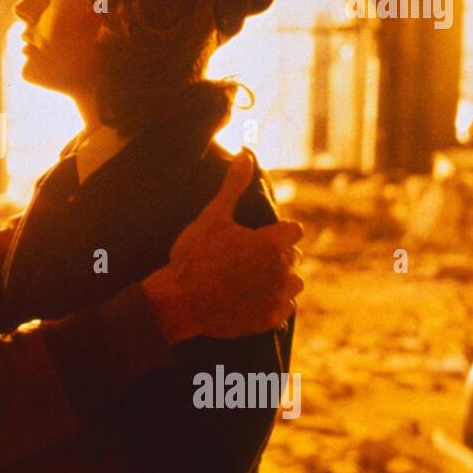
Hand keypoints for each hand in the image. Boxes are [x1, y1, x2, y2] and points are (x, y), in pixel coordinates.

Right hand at [140, 148, 303, 342]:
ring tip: (253, 279)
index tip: (258, 237)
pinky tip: (252, 298)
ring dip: (280, 280)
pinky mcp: (270, 319)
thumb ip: (233, 185)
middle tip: (246, 259)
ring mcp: (277, 297)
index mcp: (272, 243)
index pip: (294, 231)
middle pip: (293, 257)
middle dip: (276, 255)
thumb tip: (245, 153)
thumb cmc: (193, 257)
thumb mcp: (212, 216)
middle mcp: (282, 270)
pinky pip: (285, 308)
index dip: (277, 232)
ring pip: (294, 283)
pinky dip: (274, 303)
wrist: (178, 302)